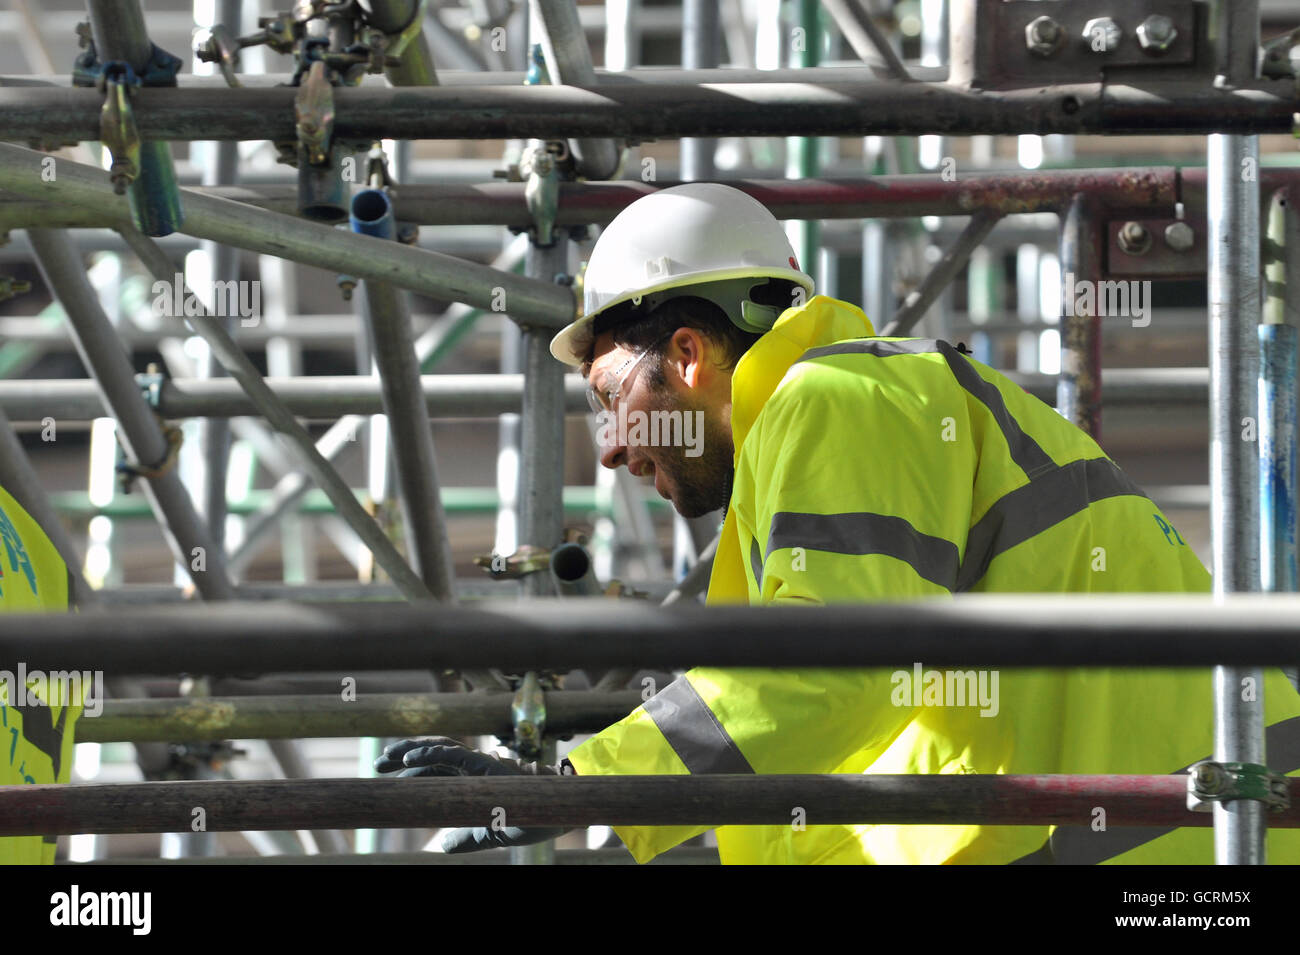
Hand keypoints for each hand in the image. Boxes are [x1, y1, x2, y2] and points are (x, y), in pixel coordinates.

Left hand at [374, 737, 572, 852]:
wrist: (555, 814)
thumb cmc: (527, 817)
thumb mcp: (489, 832)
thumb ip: (466, 837)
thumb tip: (442, 845)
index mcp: (472, 779)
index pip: (435, 768)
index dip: (410, 770)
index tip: (385, 777)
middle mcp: (472, 767)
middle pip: (431, 754)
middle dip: (402, 756)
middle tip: (376, 765)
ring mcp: (478, 763)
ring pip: (438, 748)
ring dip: (410, 750)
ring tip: (386, 758)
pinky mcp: (485, 765)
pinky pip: (453, 754)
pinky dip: (429, 753)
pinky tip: (409, 759)